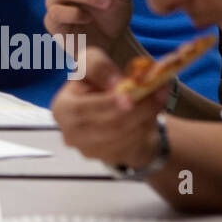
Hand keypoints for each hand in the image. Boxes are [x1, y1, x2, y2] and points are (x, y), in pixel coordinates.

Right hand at [52, 46, 170, 168]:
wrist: (109, 110)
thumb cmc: (96, 84)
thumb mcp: (91, 63)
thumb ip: (99, 67)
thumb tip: (116, 83)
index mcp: (62, 108)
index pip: (82, 108)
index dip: (107, 103)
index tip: (131, 97)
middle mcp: (71, 133)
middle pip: (109, 124)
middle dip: (138, 109)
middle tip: (159, 93)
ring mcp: (88, 149)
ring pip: (125, 136)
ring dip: (146, 117)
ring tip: (159, 100)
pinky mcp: (106, 158)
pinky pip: (131, 145)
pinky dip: (144, 129)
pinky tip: (149, 115)